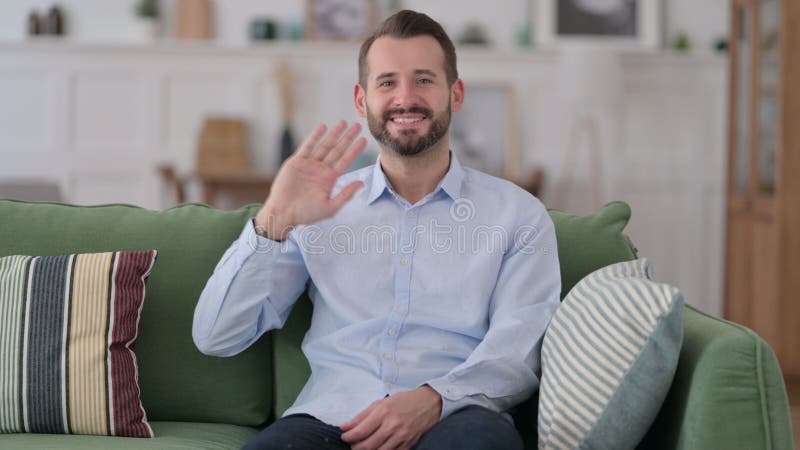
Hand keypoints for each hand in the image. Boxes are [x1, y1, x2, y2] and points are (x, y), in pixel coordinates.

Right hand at [255, 121, 366, 240]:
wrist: (284, 213)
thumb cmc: (306, 214)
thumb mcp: (330, 207)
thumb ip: (346, 195)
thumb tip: (361, 183)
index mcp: (330, 179)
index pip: (346, 161)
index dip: (355, 150)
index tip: (364, 140)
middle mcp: (321, 170)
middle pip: (337, 150)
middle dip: (347, 138)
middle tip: (357, 126)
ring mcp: (309, 165)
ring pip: (324, 145)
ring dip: (334, 134)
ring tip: (343, 123)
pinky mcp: (296, 162)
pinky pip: (307, 146)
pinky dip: (314, 136)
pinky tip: (322, 127)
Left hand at [340, 385, 441, 449]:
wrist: (428, 404)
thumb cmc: (404, 401)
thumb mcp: (381, 402)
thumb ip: (362, 416)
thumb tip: (345, 427)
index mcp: (383, 412)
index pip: (360, 431)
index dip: (348, 437)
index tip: (344, 437)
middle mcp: (392, 425)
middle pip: (367, 445)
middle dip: (355, 447)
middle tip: (352, 444)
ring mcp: (401, 437)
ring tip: (363, 447)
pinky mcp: (408, 445)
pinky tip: (377, 449)